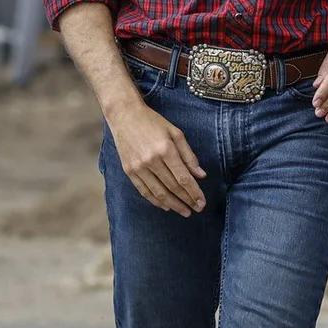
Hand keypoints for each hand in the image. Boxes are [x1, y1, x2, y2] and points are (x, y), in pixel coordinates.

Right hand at [107, 100, 205, 215]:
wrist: (125, 116)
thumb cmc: (154, 123)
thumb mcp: (176, 133)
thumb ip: (189, 155)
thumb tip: (201, 175)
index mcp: (166, 149)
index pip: (183, 177)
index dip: (194, 192)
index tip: (203, 202)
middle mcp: (151, 160)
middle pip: (172, 187)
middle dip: (187, 200)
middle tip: (197, 209)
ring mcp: (138, 167)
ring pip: (158, 192)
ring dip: (173, 204)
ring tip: (184, 211)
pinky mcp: (128, 171)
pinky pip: (144, 191)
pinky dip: (155, 201)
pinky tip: (166, 206)